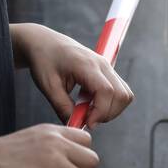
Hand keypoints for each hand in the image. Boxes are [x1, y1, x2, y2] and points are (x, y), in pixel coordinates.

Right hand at [0, 124, 99, 167]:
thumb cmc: (5, 151)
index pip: (87, 140)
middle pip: (92, 160)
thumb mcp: (33, 136)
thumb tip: (73, 156)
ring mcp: (53, 160)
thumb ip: (55, 142)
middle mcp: (56, 143)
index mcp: (53, 131)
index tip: (71, 165)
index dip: (81, 155)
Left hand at [16, 23, 134, 127]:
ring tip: (88, 111)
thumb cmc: (43, 60)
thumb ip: (63, 107)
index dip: (100, 112)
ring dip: (111, 109)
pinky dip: (110, 102)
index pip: (106, 91)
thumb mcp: (48, 87)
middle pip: (121, 95)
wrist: (43, 42)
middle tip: (86, 119)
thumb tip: (76, 126)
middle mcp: (101, 63)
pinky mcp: (105, 70)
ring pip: (124, 94)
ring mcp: (106, 66)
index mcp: (86, 65)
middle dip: (107, 114)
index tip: (87, 123)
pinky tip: (90, 103)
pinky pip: (119, 90)